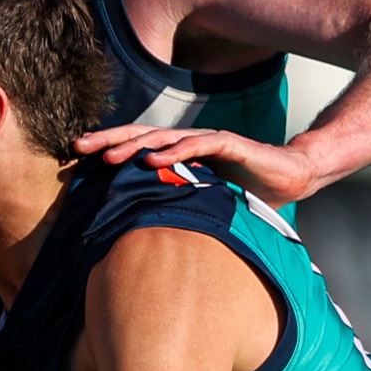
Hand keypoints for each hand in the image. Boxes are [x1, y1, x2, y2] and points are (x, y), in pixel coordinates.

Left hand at [75, 120, 321, 205]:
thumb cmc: (245, 191)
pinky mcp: (230, 144)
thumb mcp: (202, 202)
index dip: (109, 148)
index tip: (78, 158)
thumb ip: (176, 206)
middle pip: (141, 135)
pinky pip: (199, 144)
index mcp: (179, 154)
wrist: (291, 176)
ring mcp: (208, 140)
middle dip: (109, 140)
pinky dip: (177, 150)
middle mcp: (188, 143)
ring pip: (164, 137)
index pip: (137, 147)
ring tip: (110, 156)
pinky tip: (156, 158)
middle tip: (79, 147)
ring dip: (136, 146)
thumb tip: (140, 235)